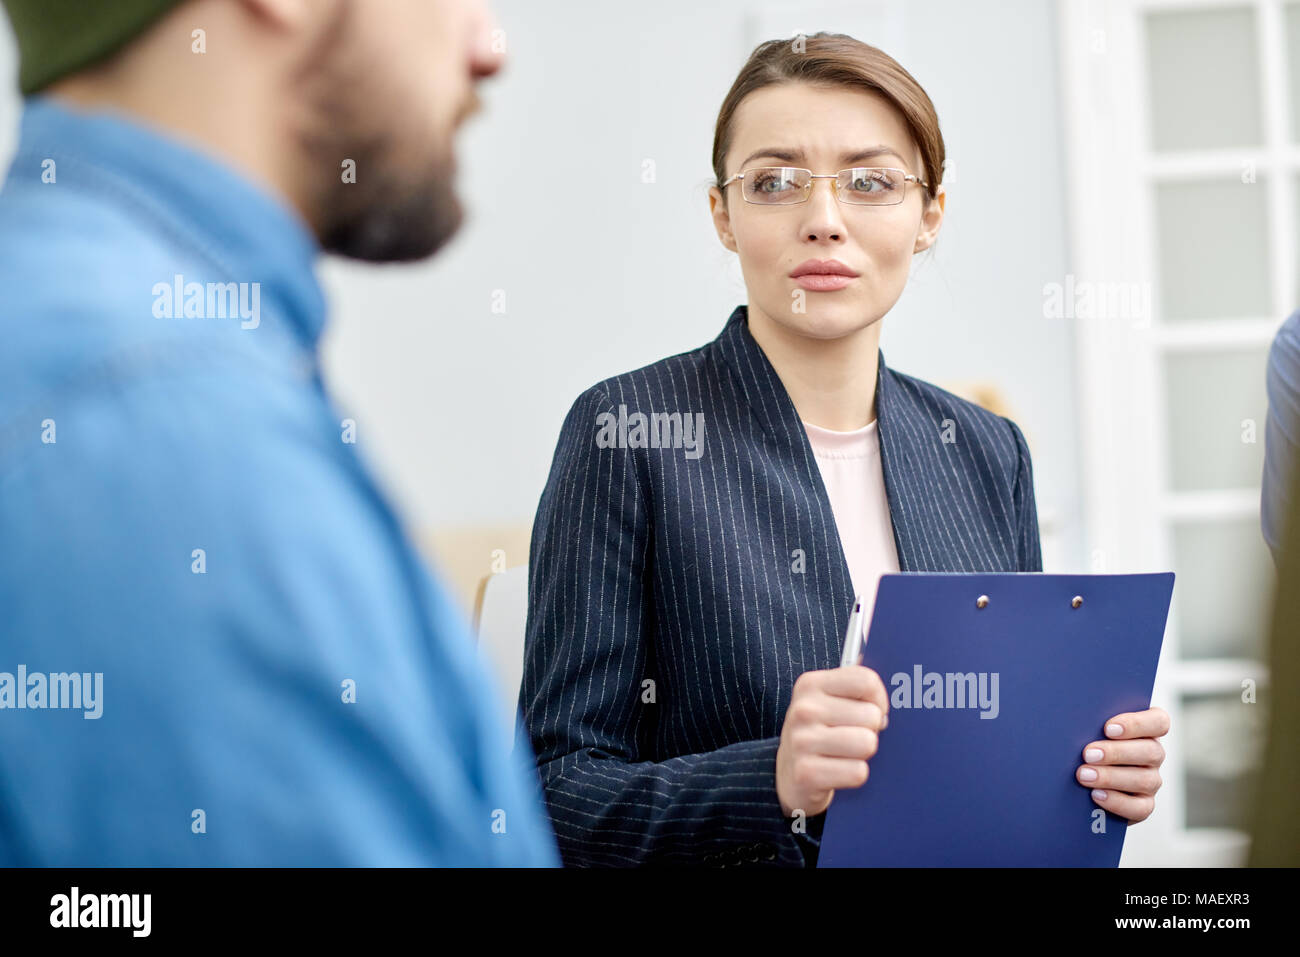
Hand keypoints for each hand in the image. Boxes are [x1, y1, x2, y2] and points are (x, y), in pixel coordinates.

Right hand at [775, 666, 888, 818]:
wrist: (788, 776)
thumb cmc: (820, 733)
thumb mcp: (829, 702)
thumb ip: (856, 684)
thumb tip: (890, 663)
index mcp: (810, 685)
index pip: (866, 680)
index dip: (880, 699)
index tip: (872, 710)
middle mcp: (803, 709)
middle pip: (872, 715)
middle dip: (871, 730)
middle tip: (852, 736)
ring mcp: (801, 741)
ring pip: (867, 743)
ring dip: (864, 754)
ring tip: (846, 754)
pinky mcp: (806, 774)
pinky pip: (858, 772)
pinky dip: (855, 775)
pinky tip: (838, 772)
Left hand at [1076, 707, 1169, 822]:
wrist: (1076, 781)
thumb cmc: (1082, 742)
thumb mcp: (1088, 728)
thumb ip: (1090, 721)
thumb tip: (1073, 717)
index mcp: (1146, 729)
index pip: (1158, 721)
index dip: (1137, 724)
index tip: (1108, 728)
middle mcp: (1153, 754)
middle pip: (1151, 751)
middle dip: (1116, 753)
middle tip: (1088, 754)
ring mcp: (1151, 780)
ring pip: (1145, 780)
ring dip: (1111, 777)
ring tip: (1084, 775)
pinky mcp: (1143, 805)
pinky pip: (1140, 808)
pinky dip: (1117, 802)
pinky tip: (1096, 795)